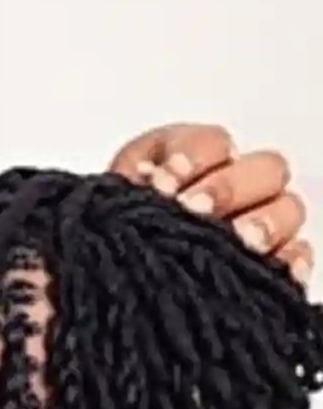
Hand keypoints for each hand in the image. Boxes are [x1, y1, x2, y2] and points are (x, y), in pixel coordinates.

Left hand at [108, 122, 310, 283]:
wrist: (114, 267)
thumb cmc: (117, 226)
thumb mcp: (112, 196)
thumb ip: (129, 181)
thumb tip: (144, 179)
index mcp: (192, 157)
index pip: (212, 141)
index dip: (191, 158)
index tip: (162, 183)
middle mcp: (233, 181)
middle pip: (265, 168)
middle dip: (228, 188)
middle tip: (194, 210)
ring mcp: (259, 220)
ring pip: (288, 208)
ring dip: (262, 224)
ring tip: (233, 242)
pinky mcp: (271, 262)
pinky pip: (297, 256)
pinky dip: (287, 261)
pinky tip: (268, 266)